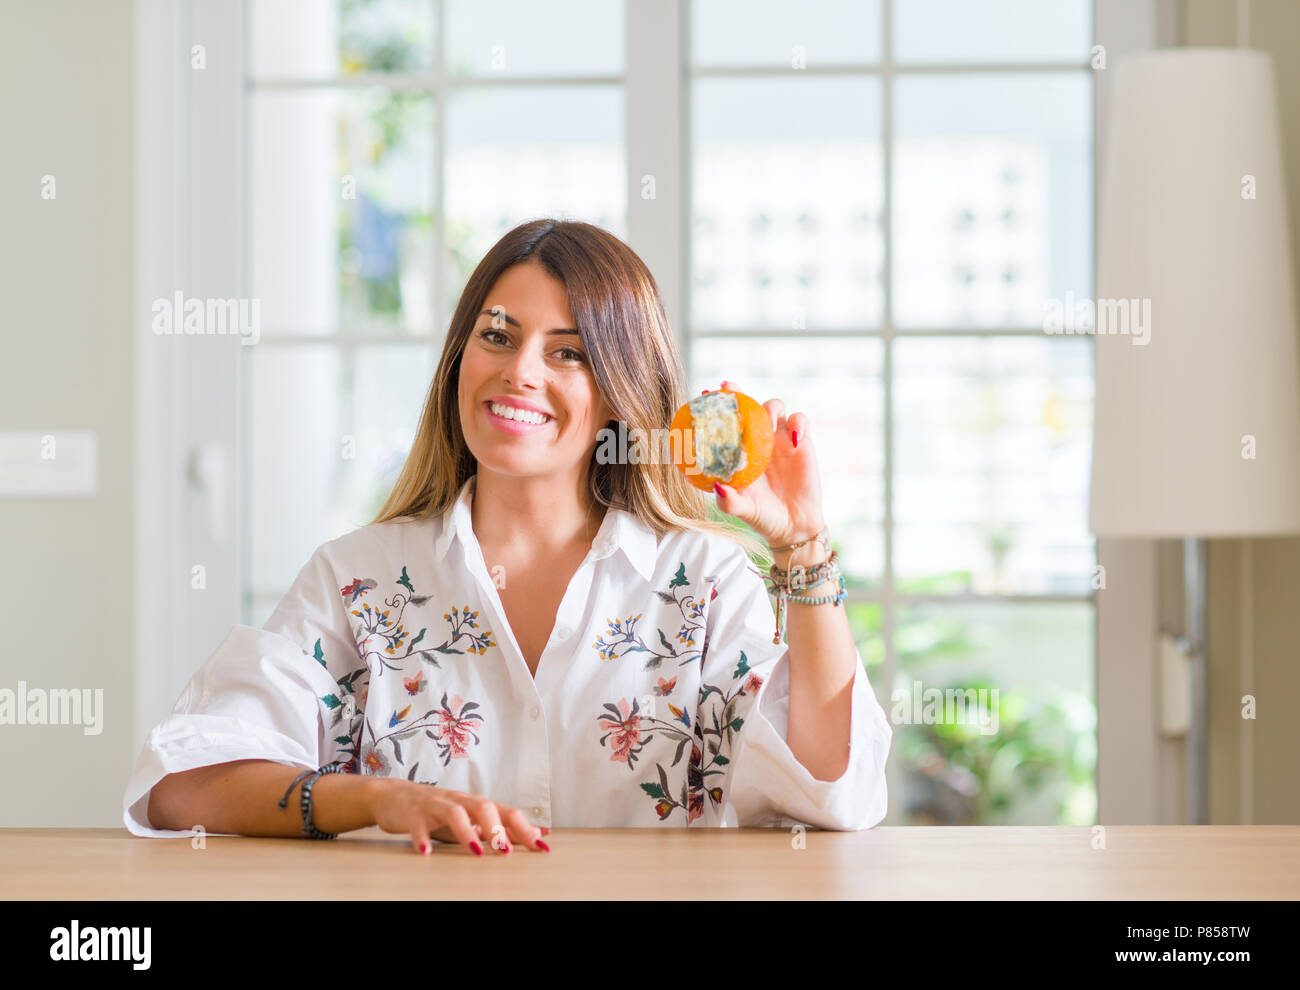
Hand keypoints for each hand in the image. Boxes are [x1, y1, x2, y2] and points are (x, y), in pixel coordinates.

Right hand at [368, 779, 550, 855]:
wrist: (395, 796)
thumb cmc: (439, 812)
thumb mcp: (472, 820)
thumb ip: (503, 828)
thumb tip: (537, 834)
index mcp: (476, 805)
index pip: (506, 812)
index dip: (525, 828)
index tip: (541, 847)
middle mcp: (460, 801)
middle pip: (483, 806)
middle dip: (497, 828)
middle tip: (506, 852)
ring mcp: (436, 805)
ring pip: (454, 812)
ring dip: (466, 832)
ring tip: (476, 851)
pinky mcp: (413, 813)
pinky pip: (418, 824)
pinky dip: (422, 838)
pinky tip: (425, 852)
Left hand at [708, 380, 825, 547]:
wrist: (793, 526)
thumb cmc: (762, 516)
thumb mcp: (743, 509)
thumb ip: (729, 501)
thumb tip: (717, 487)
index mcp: (739, 451)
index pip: (727, 422)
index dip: (717, 406)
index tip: (705, 392)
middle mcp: (758, 440)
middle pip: (749, 405)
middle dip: (738, 393)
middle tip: (728, 387)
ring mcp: (780, 439)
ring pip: (775, 407)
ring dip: (769, 409)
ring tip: (767, 424)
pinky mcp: (802, 442)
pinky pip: (800, 421)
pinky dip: (798, 423)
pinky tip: (796, 439)